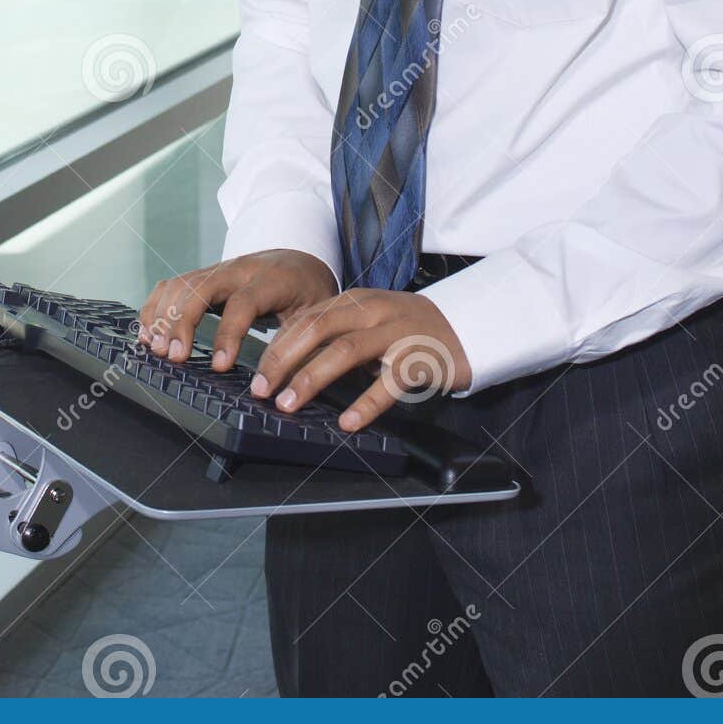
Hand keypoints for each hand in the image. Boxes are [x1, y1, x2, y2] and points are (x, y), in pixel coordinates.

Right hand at [137, 249, 338, 369]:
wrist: (303, 258)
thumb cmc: (308, 291)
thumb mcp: (315, 315)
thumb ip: (298, 344)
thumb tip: (279, 383)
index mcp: (271, 279)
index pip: (243, 303)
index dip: (229, 334)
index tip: (220, 366)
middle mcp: (239, 269)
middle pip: (201, 287)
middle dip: (182, 321)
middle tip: (173, 357)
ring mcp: (218, 270)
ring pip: (181, 283)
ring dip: (164, 315)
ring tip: (156, 348)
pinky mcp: (205, 276)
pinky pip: (173, 285)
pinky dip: (156, 306)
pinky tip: (148, 331)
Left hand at [250, 288, 471, 429]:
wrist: (466, 326)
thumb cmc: (410, 330)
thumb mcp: (370, 322)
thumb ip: (337, 334)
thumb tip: (290, 364)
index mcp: (355, 301)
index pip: (306, 318)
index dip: (277, 346)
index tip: (256, 373)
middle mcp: (372, 311)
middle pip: (317, 329)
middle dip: (283, 360)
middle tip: (261, 389)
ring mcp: (396, 333)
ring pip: (345, 350)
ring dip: (312, 378)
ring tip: (289, 403)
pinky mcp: (418, 358)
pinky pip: (388, 382)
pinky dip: (365, 403)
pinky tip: (347, 422)